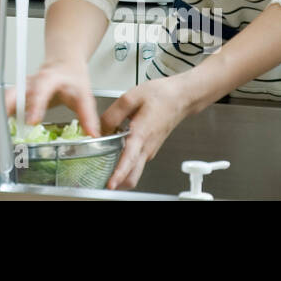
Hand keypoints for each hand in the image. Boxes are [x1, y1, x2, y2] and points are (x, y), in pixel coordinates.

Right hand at [9, 58, 101, 137]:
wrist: (64, 62)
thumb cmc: (72, 75)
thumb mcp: (84, 94)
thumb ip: (87, 115)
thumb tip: (92, 133)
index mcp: (48, 79)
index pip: (40, 90)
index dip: (35, 105)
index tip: (32, 120)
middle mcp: (32, 82)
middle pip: (14, 92)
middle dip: (7, 109)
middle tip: (4, 127)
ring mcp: (22, 87)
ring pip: (6, 97)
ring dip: (1, 113)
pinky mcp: (18, 93)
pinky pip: (6, 103)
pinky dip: (2, 114)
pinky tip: (1, 128)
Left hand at [97, 74, 193, 189]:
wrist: (180, 97)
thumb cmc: (161, 96)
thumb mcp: (130, 98)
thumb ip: (112, 115)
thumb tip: (100, 129)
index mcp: (141, 135)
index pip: (128, 161)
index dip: (118, 176)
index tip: (109, 185)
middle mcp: (146, 147)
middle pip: (132, 176)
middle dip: (117, 183)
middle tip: (100, 181)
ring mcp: (149, 150)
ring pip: (134, 171)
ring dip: (120, 174)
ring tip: (102, 168)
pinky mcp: (149, 148)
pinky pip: (135, 162)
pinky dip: (125, 164)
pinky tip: (113, 154)